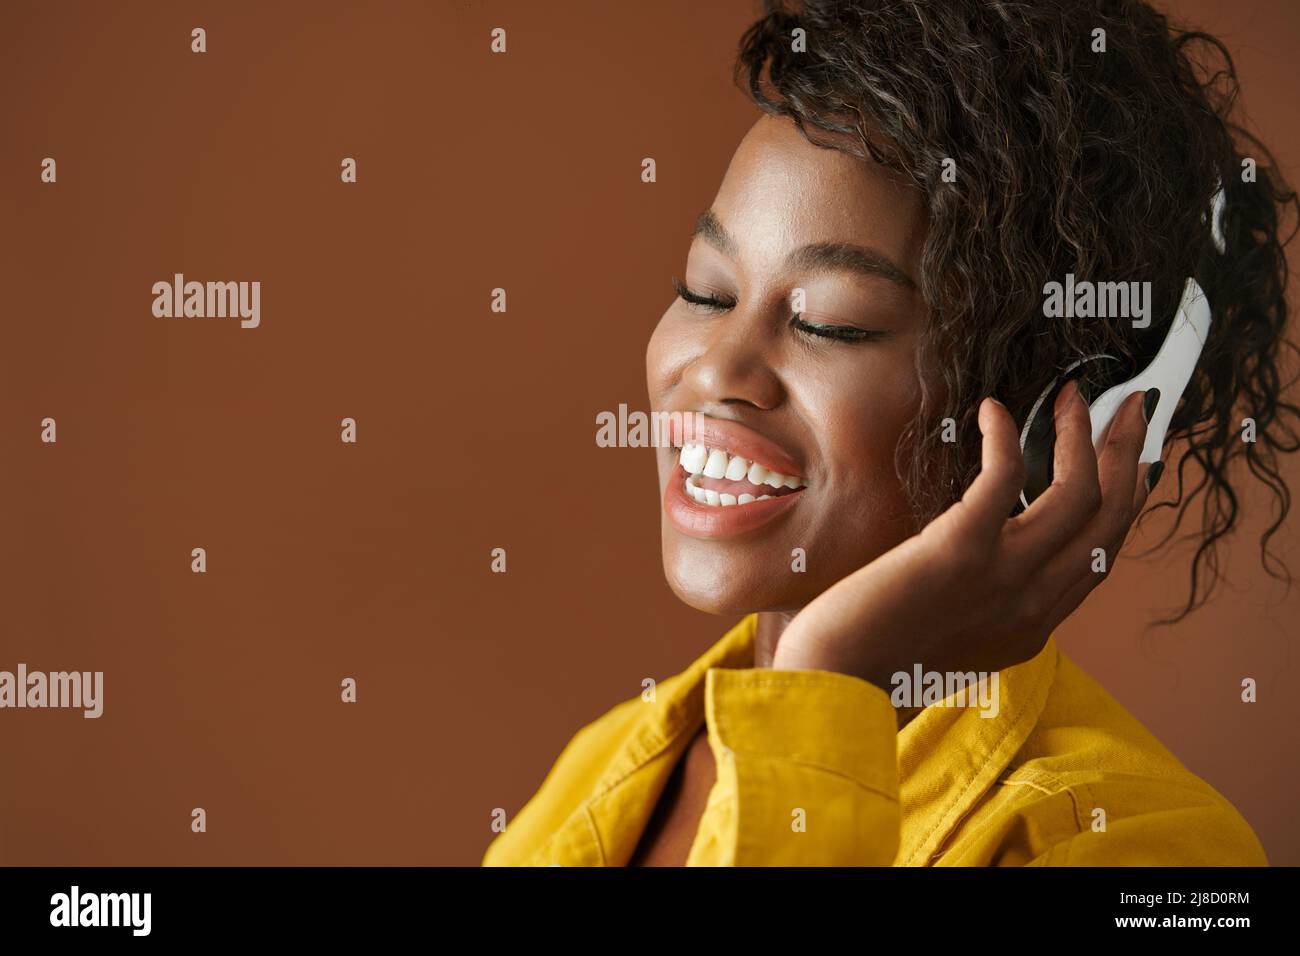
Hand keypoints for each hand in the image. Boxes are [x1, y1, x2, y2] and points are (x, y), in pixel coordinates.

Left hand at [770, 379, 1161, 723]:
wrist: (834, 680)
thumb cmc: (875, 657)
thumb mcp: (953, 641)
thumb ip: (985, 606)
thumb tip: (988, 561)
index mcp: (1031, 628)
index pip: (1101, 556)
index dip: (1126, 502)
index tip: (1135, 460)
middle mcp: (1032, 606)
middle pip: (1107, 520)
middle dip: (1128, 456)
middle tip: (1133, 408)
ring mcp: (1003, 578)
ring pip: (1077, 496)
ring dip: (1083, 437)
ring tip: (1073, 397)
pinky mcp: (961, 550)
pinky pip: (1005, 480)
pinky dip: (1005, 438)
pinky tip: (994, 410)